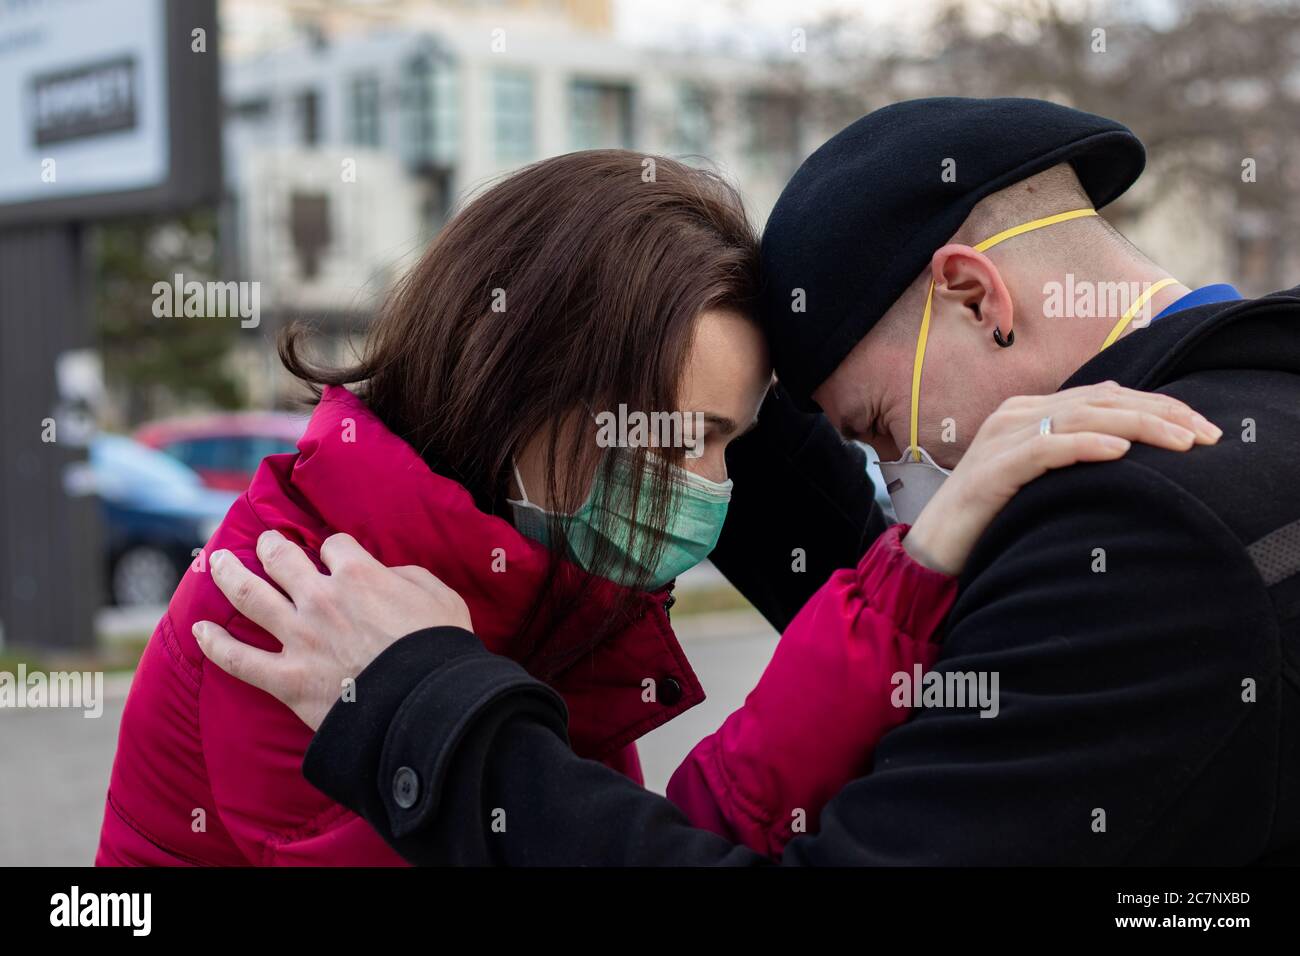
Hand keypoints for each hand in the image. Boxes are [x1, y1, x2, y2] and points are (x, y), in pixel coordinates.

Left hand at [193, 530, 471, 729]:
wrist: (426, 707)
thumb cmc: (441, 651)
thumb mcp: (441, 597)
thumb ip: (408, 576)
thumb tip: (386, 575)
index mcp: (359, 575)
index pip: (335, 545)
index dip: (337, 549)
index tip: (339, 557)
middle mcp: (321, 599)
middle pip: (281, 558)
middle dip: (271, 545)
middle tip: (265, 542)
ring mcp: (299, 638)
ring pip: (250, 596)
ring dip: (229, 574)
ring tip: (217, 561)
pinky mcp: (286, 679)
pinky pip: (239, 660)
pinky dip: (215, 645)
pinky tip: (199, 631)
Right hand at [903, 381, 1220, 574]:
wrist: (932, 553)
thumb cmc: (990, 523)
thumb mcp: (1041, 485)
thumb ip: (1075, 462)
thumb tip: (1134, 459)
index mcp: (1029, 413)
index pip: (1105, 395)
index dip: (1159, 406)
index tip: (1204, 428)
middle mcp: (1015, 415)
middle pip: (1101, 400)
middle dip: (1161, 413)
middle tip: (1207, 434)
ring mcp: (1001, 439)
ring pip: (1080, 417)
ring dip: (1138, 426)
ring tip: (1181, 442)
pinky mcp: (991, 469)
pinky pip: (1045, 448)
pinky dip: (1085, 445)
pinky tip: (1119, 451)